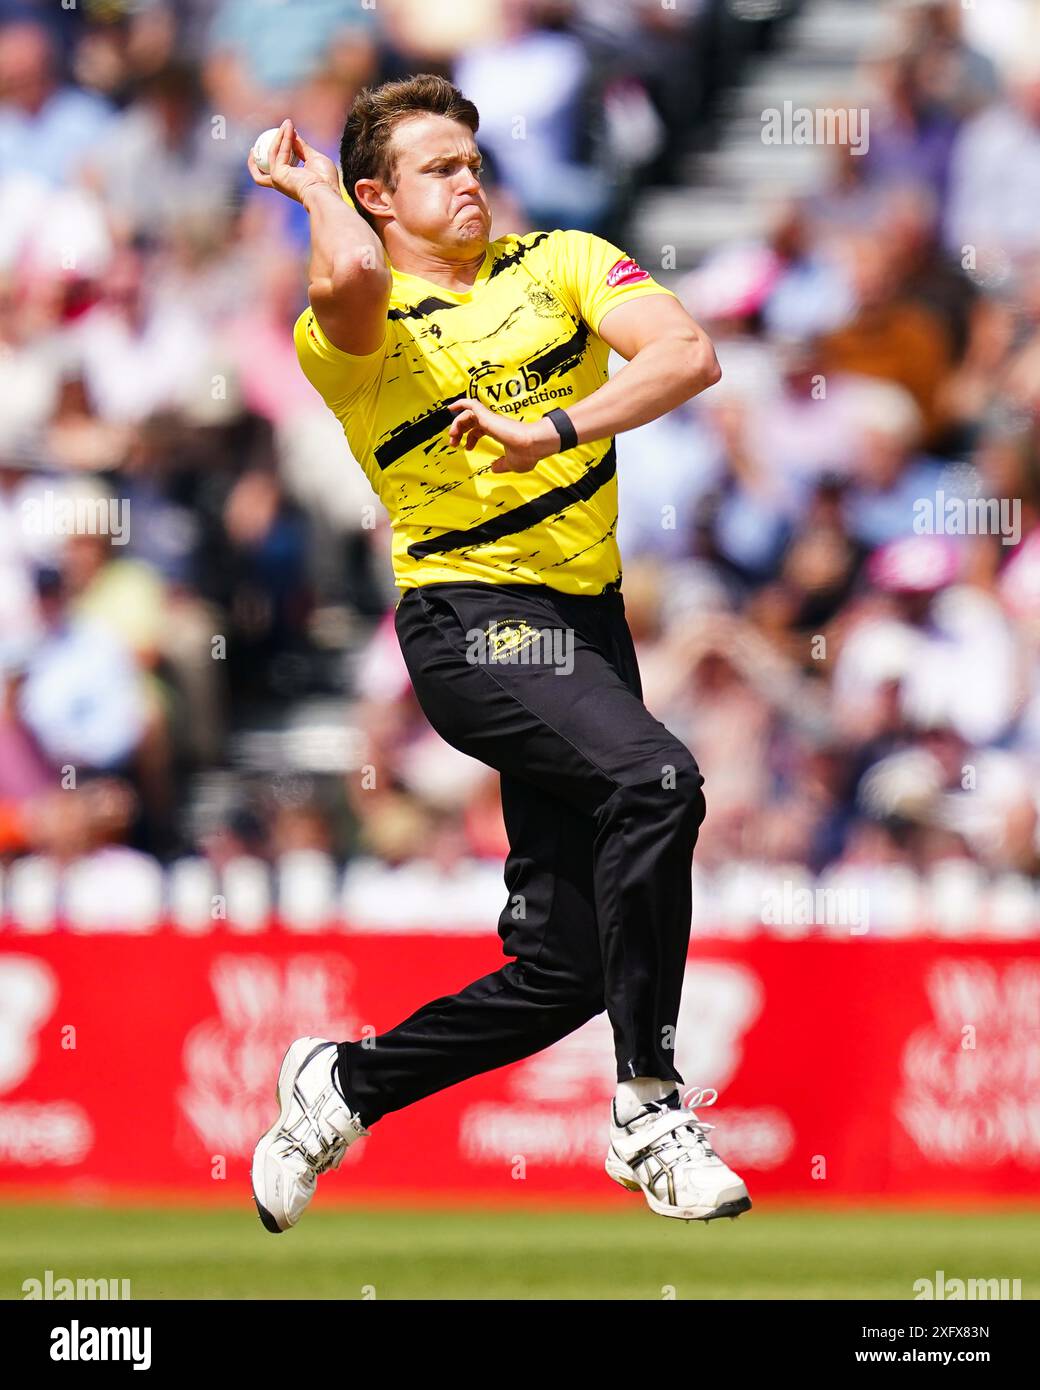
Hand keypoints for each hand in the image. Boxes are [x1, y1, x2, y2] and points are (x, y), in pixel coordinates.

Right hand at [247, 118, 339, 205]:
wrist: (325, 192)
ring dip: (279, 136)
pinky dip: (284, 138)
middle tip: (263, 136)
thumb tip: (294, 133)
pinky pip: (279, 151)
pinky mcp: (277, 175)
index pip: (278, 168)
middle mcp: (281, 183)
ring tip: (287, 123)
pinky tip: (289, 128)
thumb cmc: (325, 180)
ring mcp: (277, 179)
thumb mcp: (314, 158)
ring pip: (273, 153)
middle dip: (262, 151)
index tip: (280, 138)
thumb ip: (302, 147)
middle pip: (263, 168)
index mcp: (290, 182)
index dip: (278, 152)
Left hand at [446, 399, 560, 472]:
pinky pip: (471, 404)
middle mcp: (494, 423)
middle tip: (452, 442)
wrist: (532, 446)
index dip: (471, 438)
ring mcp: (491, 418)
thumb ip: (501, 465)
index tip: (467, 448)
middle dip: (459, 431)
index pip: (480, 429)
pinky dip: (460, 403)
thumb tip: (493, 468)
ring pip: (468, 414)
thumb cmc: (527, 454)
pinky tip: (451, 407)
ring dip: (457, 424)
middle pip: (471, 421)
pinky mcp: (488, 415)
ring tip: (451, 436)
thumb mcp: (511, 464)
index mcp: (499, 432)